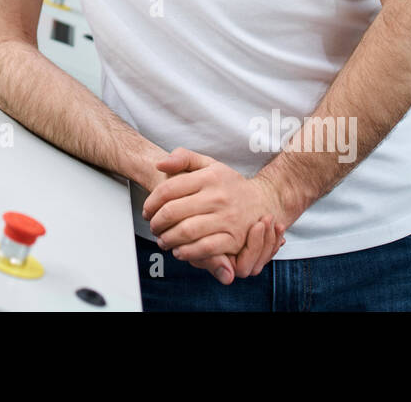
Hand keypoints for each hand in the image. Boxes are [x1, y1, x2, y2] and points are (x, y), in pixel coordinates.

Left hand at [143, 148, 287, 282]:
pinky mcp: (234, 238)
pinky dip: (187, 252)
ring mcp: (227, 218)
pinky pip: (205, 248)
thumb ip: (184, 157)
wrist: (263, 201)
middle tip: (153, 227)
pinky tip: (179, 251)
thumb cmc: (229, 184)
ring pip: (186, 231)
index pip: (168, 189)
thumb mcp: (209, 164)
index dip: (151, 202)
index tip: (147, 211)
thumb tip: (159, 164)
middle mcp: (217, 197)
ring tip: (163, 240)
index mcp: (209, 177)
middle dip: (156, 223)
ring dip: (168, 239)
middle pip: (173, 212)